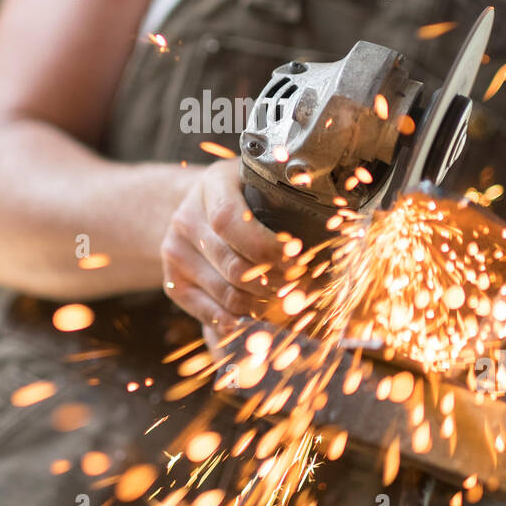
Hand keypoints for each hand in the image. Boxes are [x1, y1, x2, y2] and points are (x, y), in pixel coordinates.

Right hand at [160, 159, 286, 340]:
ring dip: (262, 305)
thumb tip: (334, 228)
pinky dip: (236, 321)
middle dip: (274, 283)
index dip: (266, 246)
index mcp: (212, 184)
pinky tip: (257, 319)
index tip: (298, 257)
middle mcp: (186, 217)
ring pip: (225, 292)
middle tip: (302, 289)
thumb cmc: (246, 195)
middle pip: (232, 265)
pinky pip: (206, 312)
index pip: (230, 221)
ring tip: (288, 305)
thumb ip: (288, 200)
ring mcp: (174, 250)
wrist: (199, 206)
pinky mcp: (172, 280)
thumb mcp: (263, 183)